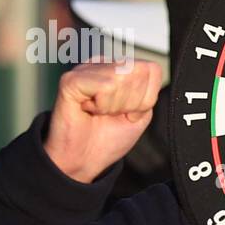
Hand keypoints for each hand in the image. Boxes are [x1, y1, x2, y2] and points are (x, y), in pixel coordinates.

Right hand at [44, 59, 162, 183]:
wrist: (83, 161)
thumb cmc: (108, 138)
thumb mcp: (141, 113)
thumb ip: (149, 90)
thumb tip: (150, 68)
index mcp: (119, 68)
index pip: (152, 69)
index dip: (147, 97)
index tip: (128, 111)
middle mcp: (102, 64)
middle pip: (139, 71)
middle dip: (132, 102)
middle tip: (112, 113)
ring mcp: (85, 70)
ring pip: (122, 78)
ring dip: (115, 106)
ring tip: (99, 112)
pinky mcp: (71, 80)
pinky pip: (106, 87)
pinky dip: (102, 106)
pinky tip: (88, 110)